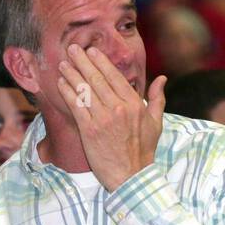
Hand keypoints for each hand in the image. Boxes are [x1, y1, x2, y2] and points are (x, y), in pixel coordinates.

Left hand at [55, 43, 166, 192]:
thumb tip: (162, 78)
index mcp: (135, 104)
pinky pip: (77, 106)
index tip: (91, 51)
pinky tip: (61, 84)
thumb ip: (157, 98)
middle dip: (83, 61)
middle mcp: (118, 108)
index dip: (101, 62)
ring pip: (84, 90)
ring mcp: (103, 119)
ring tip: (63, 63)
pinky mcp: (89, 131)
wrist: (131, 176)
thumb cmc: (143, 151)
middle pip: (97, 79)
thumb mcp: (156, 123)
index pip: (114, 77)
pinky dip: (68, 93)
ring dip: (72, 74)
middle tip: (72, 48)